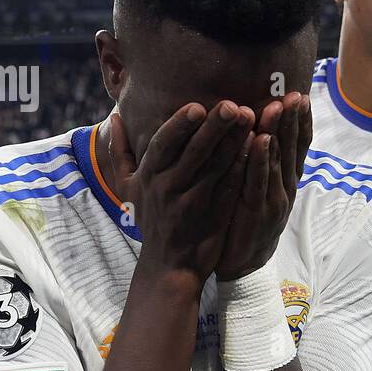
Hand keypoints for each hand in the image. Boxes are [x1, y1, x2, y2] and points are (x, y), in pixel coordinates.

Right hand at [109, 101, 253, 287]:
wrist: (169, 266)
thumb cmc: (150, 218)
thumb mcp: (127, 188)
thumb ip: (120, 152)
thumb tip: (114, 117)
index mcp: (148, 176)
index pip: (163, 145)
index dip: (179, 126)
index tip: (196, 106)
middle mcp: (168, 188)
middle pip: (193, 153)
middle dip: (213, 128)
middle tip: (232, 105)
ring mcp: (192, 203)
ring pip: (215, 168)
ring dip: (234, 142)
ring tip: (250, 118)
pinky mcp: (214, 216)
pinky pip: (229, 188)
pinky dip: (242, 168)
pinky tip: (257, 149)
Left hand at [215, 92, 311, 279]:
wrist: (243, 265)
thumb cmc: (247, 221)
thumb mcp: (260, 189)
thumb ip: (264, 162)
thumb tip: (261, 129)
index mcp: (287, 179)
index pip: (299, 145)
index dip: (302, 121)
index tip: (301, 96)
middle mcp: (286, 186)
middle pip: (294, 147)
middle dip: (294, 119)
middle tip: (295, 94)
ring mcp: (275, 199)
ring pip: (280, 160)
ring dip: (280, 132)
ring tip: (279, 107)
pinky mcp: (259, 211)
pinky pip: (260, 180)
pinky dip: (262, 159)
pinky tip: (261, 140)